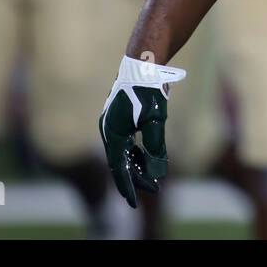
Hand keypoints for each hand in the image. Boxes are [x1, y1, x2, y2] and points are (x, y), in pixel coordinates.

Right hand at [99, 56, 186, 208]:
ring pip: (122, 152)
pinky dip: (134, 152)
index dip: (127, 186)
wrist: (142, 63)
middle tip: (154, 189)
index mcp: (113, 132)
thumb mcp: (156, 120)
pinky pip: (124, 142)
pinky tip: (146, 158)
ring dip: (136, 165)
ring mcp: (111, 124)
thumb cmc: (149, 91)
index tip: (134, 202)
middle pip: (120, 162)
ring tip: (152, 176)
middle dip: (136, 177)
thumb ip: (155, 147)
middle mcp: (108, 130)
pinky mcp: (117, 119)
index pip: (118, 168)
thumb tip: (158, 171)